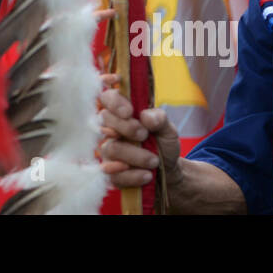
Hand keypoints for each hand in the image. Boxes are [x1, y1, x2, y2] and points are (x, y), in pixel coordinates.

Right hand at [97, 72, 181, 189]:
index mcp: (122, 111)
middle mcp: (110, 127)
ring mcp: (107, 148)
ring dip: (136, 155)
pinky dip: (132, 175)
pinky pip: (112, 172)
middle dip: (126, 128)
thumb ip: (159, 119)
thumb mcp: (168, 129)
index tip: (129, 112)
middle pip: (104, 119)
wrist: (168, 171)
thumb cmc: (163, 144)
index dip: (114, 102)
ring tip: (154, 160)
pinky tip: (146, 175)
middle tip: (145, 135)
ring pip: (111, 148)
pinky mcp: (109, 170)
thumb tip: (146, 116)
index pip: (107, 97)